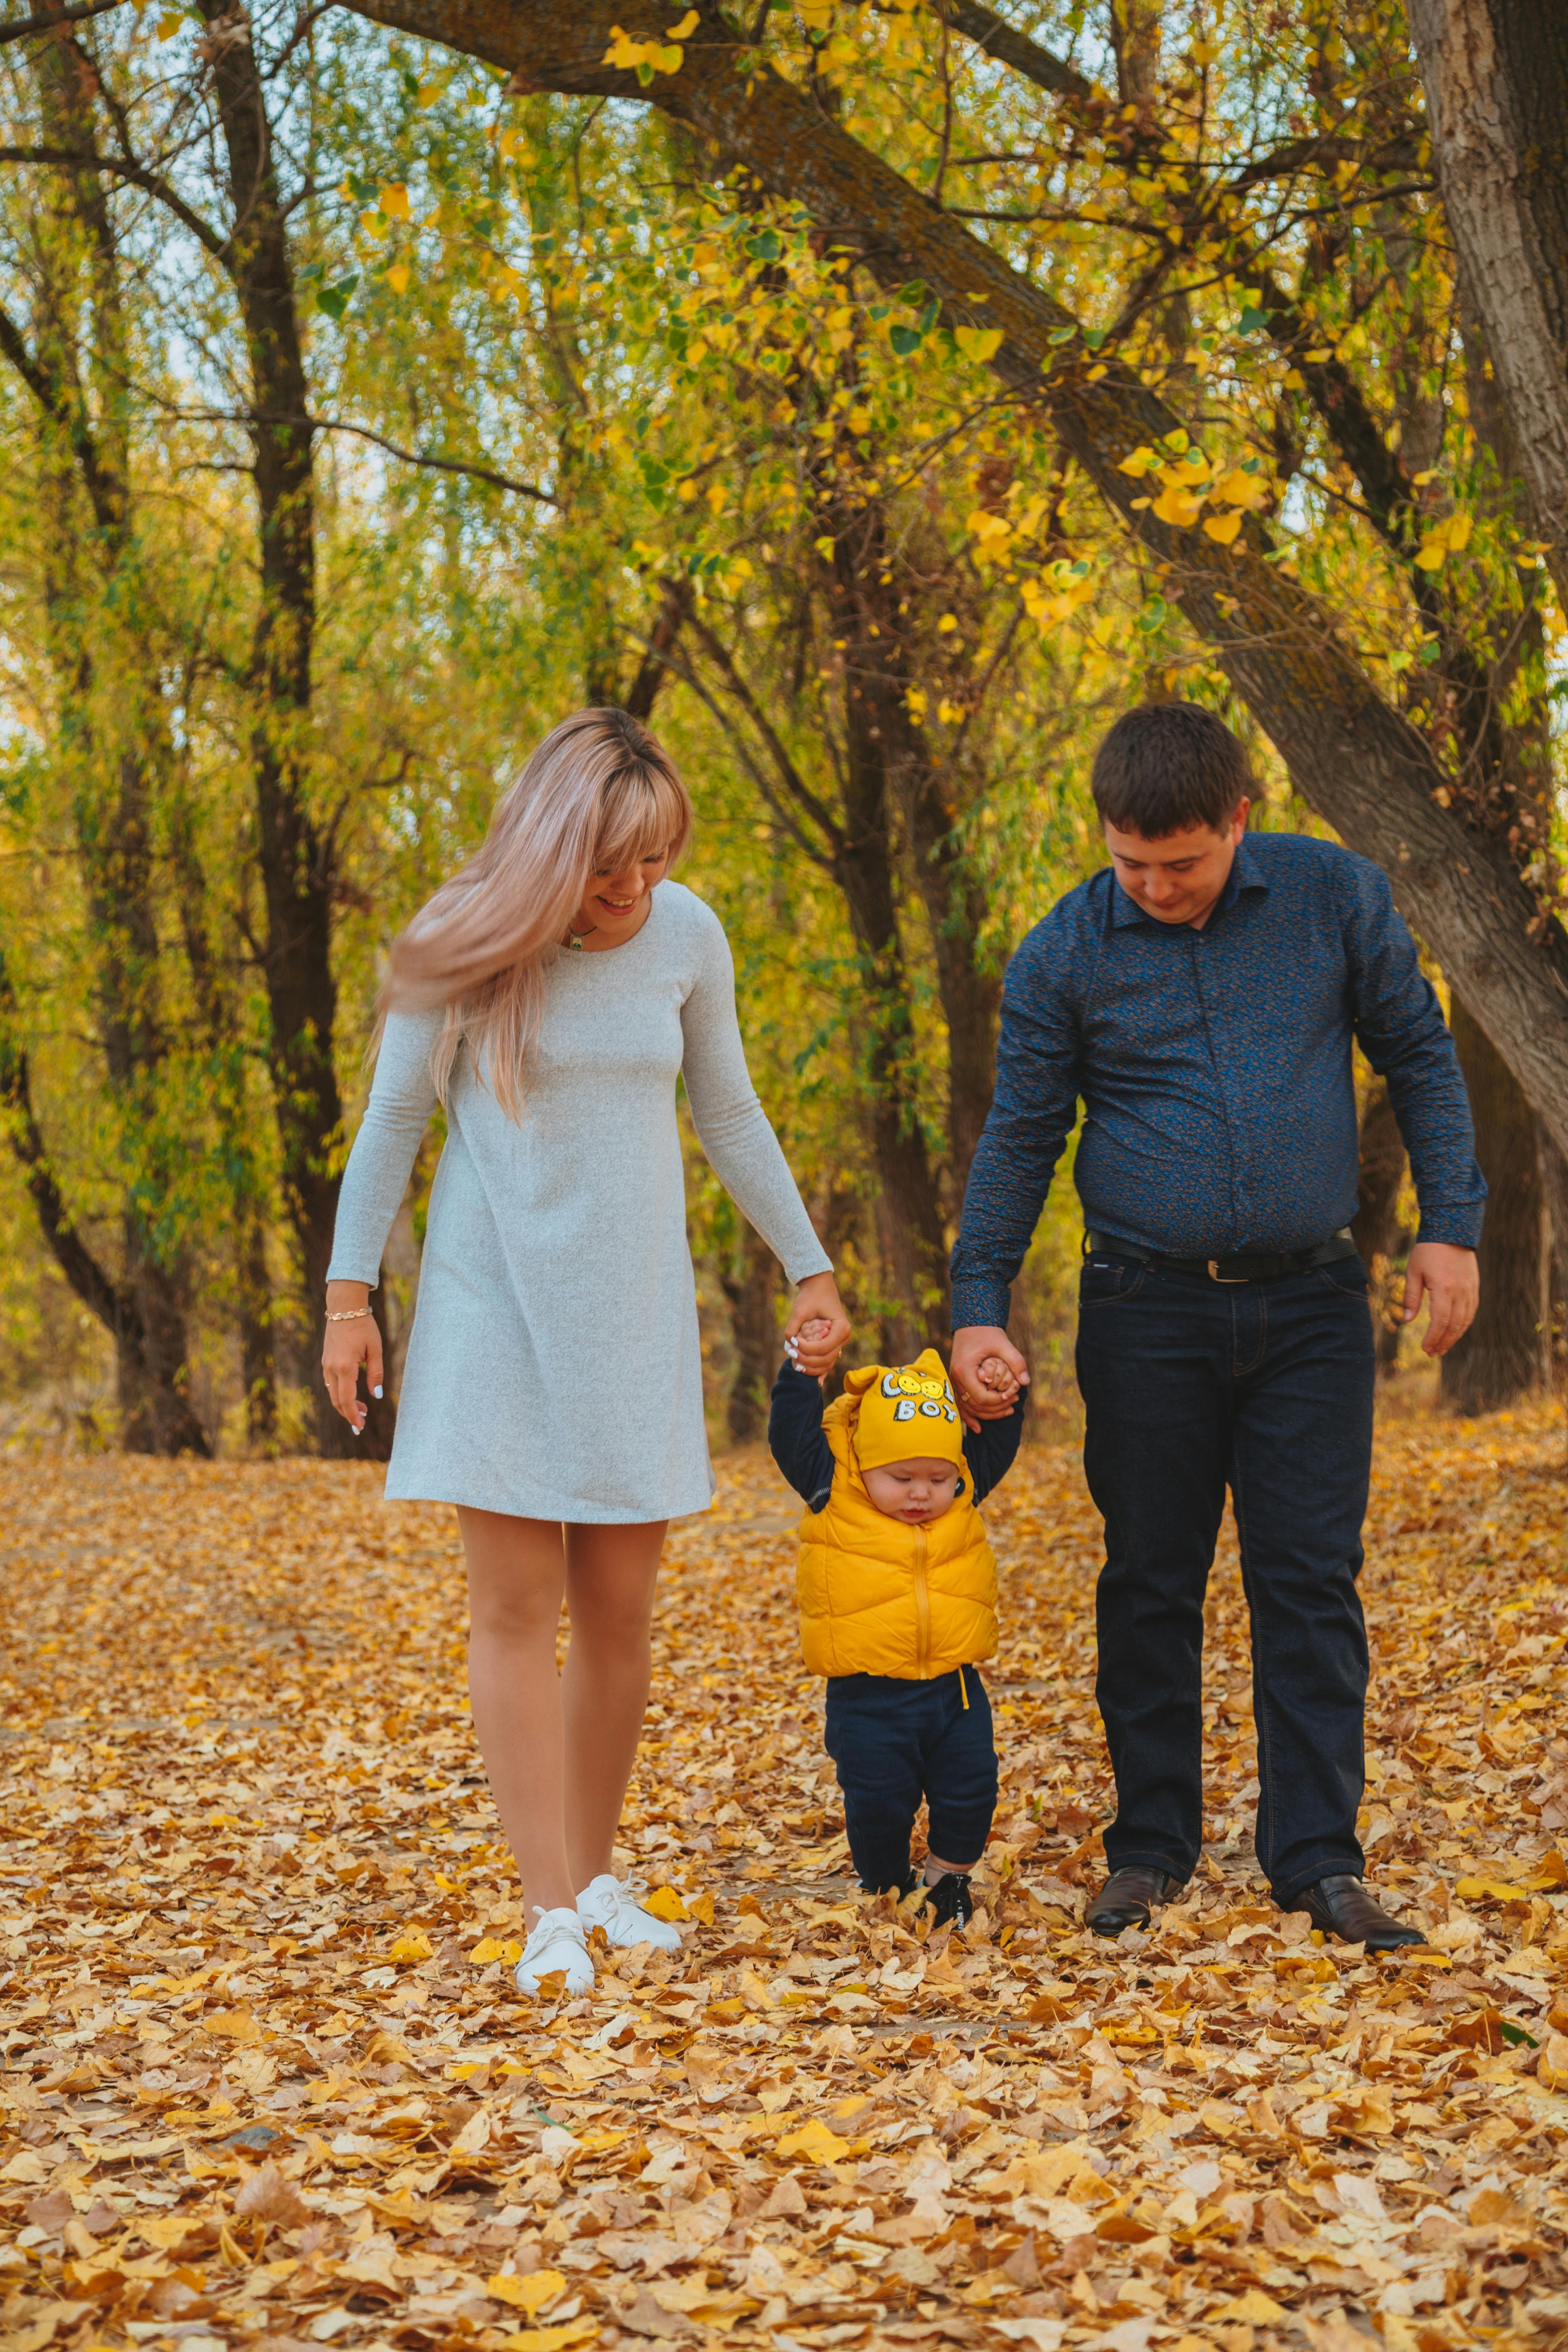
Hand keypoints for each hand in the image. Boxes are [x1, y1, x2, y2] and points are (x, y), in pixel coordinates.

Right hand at [322, 1281, 383, 1433]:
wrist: (344, 1307)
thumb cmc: (363, 1326)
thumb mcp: (376, 1349)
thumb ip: (376, 1373)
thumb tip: (376, 1396)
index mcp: (345, 1367)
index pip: (347, 1400)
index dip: (353, 1416)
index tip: (361, 1427)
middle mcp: (332, 1368)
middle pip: (337, 1400)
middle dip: (349, 1414)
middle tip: (362, 1424)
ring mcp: (326, 1365)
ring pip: (332, 1393)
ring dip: (345, 1405)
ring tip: (362, 1410)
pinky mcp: (326, 1361)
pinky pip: (330, 1384)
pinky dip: (340, 1394)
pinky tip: (352, 1395)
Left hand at [784, 1273, 849, 1378]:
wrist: (818, 1287)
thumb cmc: (811, 1296)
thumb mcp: (800, 1310)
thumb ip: (793, 1328)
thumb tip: (788, 1345)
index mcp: (841, 1328)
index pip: (824, 1347)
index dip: (807, 1348)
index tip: (793, 1342)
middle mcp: (843, 1337)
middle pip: (826, 1359)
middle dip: (807, 1359)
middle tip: (791, 1354)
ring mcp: (839, 1343)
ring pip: (827, 1363)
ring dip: (811, 1367)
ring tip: (795, 1365)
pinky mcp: (832, 1344)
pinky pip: (827, 1361)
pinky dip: (820, 1370)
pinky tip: (815, 1382)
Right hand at [950, 1325, 1029, 1430]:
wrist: (972, 1325)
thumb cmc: (988, 1333)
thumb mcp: (1004, 1345)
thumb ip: (1016, 1362)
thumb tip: (1026, 1382)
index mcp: (965, 1370)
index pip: (981, 1397)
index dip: (998, 1401)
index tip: (1012, 1397)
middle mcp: (955, 1378)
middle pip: (975, 1406)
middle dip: (995, 1409)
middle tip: (1013, 1405)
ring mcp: (953, 1382)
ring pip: (968, 1408)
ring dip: (987, 1414)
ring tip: (1007, 1411)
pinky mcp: (956, 1383)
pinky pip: (961, 1404)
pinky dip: (969, 1417)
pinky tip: (978, 1428)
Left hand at [1403, 1242, 1478, 1357]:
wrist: (1453, 1231)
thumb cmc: (1428, 1250)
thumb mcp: (1413, 1272)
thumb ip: (1411, 1297)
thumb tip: (1407, 1320)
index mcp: (1444, 1289)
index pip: (1440, 1322)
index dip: (1433, 1338)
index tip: (1425, 1349)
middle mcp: (1460, 1292)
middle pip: (1454, 1325)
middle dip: (1443, 1342)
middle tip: (1432, 1353)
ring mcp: (1470, 1290)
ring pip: (1465, 1321)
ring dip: (1454, 1337)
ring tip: (1442, 1347)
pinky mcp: (1474, 1287)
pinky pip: (1471, 1312)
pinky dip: (1463, 1325)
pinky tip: (1454, 1331)